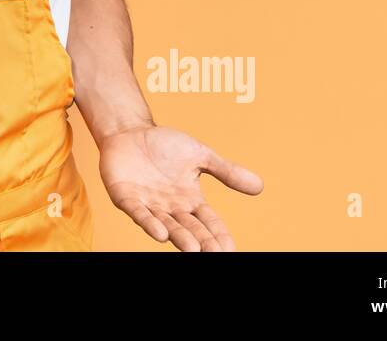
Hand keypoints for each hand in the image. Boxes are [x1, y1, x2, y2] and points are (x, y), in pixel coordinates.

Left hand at [99, 124, 263, 250]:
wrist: (130, 131)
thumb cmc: (165, 145)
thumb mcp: (200, 156)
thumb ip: (226, 172)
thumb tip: (260, 187)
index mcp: (190, 199)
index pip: (209, 222)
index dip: (219, 235)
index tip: (230, 250)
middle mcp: (171, 207)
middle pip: (190, 229)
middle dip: (203, 243)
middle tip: (215, 255)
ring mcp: (148, 204)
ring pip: (167, 226)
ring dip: (179, 238)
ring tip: (193, 250)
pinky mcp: (126, 197)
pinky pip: (139, 213)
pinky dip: (148, 223)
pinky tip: (159, 234)